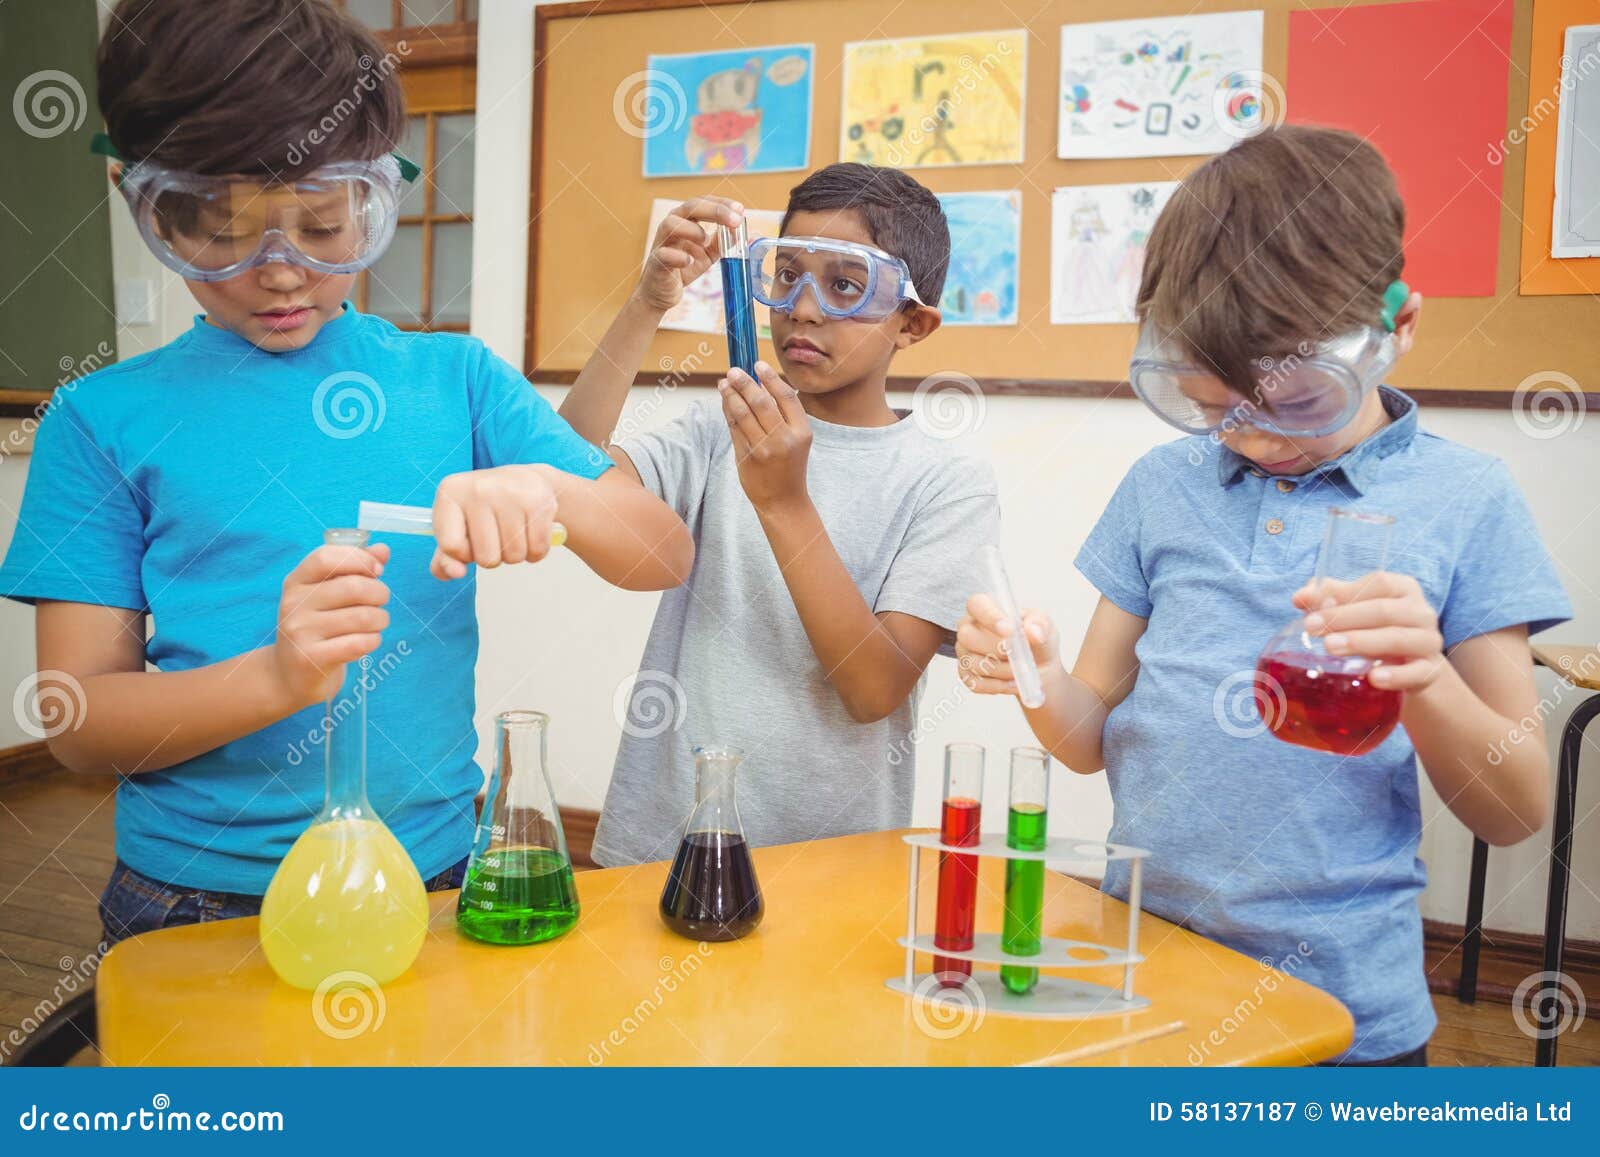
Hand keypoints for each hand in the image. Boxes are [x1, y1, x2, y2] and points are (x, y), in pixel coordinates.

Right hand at [274, 542, 391, 706]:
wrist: (288, 674)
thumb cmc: (317, 627)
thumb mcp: (328, 594)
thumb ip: (355, 568)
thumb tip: (382, 550)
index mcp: (296, 581)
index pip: (327, 557)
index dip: (360, 559)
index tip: (377, 570)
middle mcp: (293, 604)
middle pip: (354, 587)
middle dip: (380, 593)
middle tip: (380, 602)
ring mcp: (300, 632)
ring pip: (363, 616)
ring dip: (381, 619)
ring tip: (376, 623)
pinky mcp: (311, 659)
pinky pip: (359, 644)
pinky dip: (373, 641)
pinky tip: (368, 641)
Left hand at [431, 464, 559, 579]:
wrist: (525, 480)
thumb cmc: (486, 508)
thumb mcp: (458, 527)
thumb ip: (447, 557)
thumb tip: (455, 573)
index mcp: (450, 492)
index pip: (451, 546)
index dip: (464, 554)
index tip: (471, 540)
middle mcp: (478, 489)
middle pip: (486, 557)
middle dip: (494, 557)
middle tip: (497, 534)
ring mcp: (510, 493)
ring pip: (514, 556)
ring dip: (516, 554)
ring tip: (514, 531)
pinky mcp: (538, 502)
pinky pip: (538, 549)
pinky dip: (536, 551)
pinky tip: (530, 533)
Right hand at [635, 197, 743, 312]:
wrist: (661, 292)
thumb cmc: (683, 267)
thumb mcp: (708, 253)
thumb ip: (723, 242)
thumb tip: (746, 234)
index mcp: (685, 220)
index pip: (703, 202)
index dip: (722, 204)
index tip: (740, 209)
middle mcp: (672, 226)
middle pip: (690, 207)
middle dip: (715, 211)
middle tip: (735, 220)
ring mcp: (662, 243)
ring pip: (671, 224)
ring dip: (692, 230)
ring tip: (706, 241)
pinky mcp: (656, 262)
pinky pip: (665, 254)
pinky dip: (679, 257)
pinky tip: (690, 262)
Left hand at [721, 362, 811, 513]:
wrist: (784, 501)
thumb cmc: (790, 466)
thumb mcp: (797, 440)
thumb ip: (783, 415)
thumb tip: (761, 384)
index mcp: (802, 432)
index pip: (786, 397)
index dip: (770, 378)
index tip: (757, 364)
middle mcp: (784, 439)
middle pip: (761, 402)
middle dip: (744, 382)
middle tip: (734, 370)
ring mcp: (764, 449)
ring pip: (743, 413)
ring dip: (731, 394)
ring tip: (724, 383)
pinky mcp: (746, 457)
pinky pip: (734, 428)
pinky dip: (728, 411)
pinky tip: (725, 401)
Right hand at [956, 594, 1059, 695]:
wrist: (1039, 667)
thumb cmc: (1036, 640)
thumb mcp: (1044, 626)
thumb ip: (1039, 624)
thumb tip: (1032, 631)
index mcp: (986, 608)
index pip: (976, 604)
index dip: (989, 617)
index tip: (1009, 631)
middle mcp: (969, 628)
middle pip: (966, 635)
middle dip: (995, 649)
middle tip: (1019, 654)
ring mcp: (965, 652)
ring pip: (972, 662)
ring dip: (1001, 670)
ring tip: (1022, 671)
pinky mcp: (967, 674)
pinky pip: (974, 683)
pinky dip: (997, 686)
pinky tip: (1013, 684)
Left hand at [1294, 571, 1445, 691]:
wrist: (1413, 667)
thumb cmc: (1377, 629)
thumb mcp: (1356, 610)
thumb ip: (1329, 599)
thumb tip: (1300, 597)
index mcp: (1403, 588)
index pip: (1377, 583)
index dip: (1343, 593)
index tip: (1309, 607)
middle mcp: (1421, 612)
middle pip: (1383, 611)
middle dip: (1345, 618)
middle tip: (1312, 628)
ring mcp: (1428, 641)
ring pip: (1398, 638)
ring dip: (1362, 642)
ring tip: (1330, 647)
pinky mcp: (1430, 671)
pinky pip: (1416, 672)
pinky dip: (1395, 675)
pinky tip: (1373, 678)